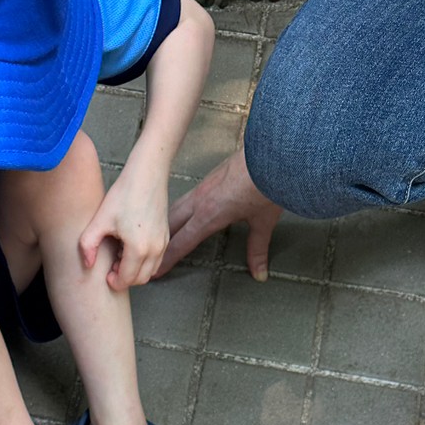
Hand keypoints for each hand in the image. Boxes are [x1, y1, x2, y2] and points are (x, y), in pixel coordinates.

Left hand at [79, 165, 171, 290]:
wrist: (147, 174)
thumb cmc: (124, 194)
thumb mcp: (100, 220)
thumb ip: (88, 245)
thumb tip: (87, 265)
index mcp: (138, 248)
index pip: (127, 279)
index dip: (115, 282)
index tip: (106, 274)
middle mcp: (155, 249)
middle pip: (141, 279)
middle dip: (125, 278)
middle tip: (113, 266)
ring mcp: (163, 243)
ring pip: (150, 272)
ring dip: (135, 271)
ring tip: (121, 255)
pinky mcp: (166, 236)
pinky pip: (156, 260)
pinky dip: (144, 262)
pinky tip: (131, 246)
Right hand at [154, 146, 281, 282]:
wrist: (274, 151)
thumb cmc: (267, 184)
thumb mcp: (263, 222)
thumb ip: (258, 249)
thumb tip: (260, 274)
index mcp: (208, 215)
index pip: (181, 243)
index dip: (167, 260)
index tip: (156, 272)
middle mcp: (200, 200)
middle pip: (170, 224)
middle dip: (160, 242)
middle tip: (150, 256)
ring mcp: (203, 185)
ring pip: (175, 208)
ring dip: (165, 223)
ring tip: (158, 235)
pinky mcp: (210, 176)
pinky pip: (186, 197)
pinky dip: (177, 208)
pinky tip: (180, 211)